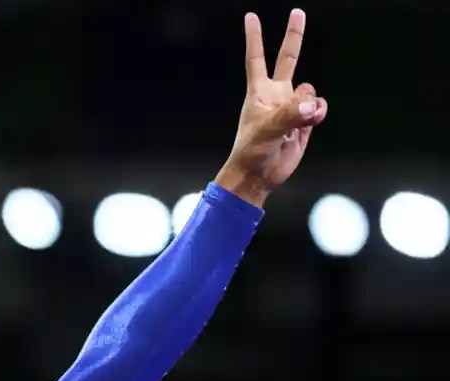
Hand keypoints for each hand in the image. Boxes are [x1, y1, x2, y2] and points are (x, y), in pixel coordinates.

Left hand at [217, 9, 327, 206]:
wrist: (259, 175)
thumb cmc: (252, 151)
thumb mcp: (266, 131)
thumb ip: (289, 115)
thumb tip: (310, 105)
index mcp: (259, 92)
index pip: (256, 58)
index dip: (254, 38)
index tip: (250, 17)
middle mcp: (276, 94)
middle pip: (288, 59)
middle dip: (294, 36)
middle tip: (298, 12)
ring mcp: (291, 106)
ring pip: (310, 90)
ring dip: (310, 102)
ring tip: (300, 121)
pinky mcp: (304, 120)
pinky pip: (318, 107)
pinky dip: (319, 112)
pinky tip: (311, 123)